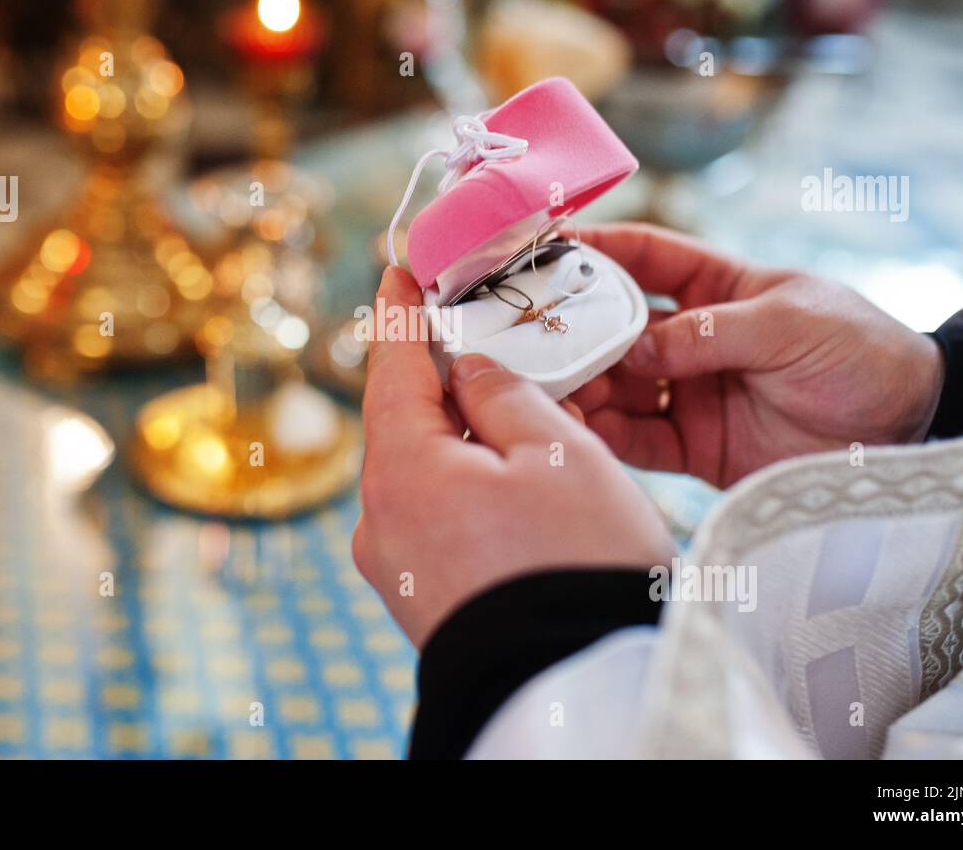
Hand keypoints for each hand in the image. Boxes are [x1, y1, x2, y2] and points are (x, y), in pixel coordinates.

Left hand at [355, 266, 674, 647]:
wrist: (583, 691)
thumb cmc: (575, 563)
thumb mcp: (555, 451)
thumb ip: (503, 393)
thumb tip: (470, 375)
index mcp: (401, 470)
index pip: (390, 367)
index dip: (397, 312)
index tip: (397, 272)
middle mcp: (378, 521)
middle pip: (408, 422)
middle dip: (447, 380)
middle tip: (486, 338)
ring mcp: (395, 567)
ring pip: (427, 472)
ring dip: (467, 439)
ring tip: (526, 418)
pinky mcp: (421, 600)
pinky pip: (437, 518)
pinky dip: (469, 487)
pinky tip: (516, 484)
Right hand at [571, 224, 945, 489]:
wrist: (910, 432)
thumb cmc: (860, 353)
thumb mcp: (790, 324)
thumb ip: (710, 334)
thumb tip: (634, 353)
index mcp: (718, 288)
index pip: (643, 258)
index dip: (593, 249)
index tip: (542, 249)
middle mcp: (693, 338)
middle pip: (614, 329)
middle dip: (570, 330)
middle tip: (525, 337)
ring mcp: (690, 393)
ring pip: (616, 387)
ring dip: (580, 387)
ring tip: (542, 390)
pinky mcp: (695, 448)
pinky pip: (638, 441)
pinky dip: (605, 437)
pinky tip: (576, 431)